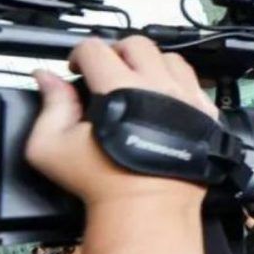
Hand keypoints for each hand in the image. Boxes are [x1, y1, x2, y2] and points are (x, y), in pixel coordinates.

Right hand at [28, 37, 216, 208]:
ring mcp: (187, 98)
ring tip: (138, 82)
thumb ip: (50, 106)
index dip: (80, 55)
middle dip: (116, 51)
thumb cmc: (102, 182)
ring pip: (171, 59)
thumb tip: (47, 78)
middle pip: (137, 44)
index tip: (77, 69)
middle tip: (106, 71)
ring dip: (151, 63)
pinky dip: (178, 84)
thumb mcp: (52, 147)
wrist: (148, 209)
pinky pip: (195, 83)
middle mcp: (158, 86)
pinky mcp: (206, 114)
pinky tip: (166, 99)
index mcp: (120, 87)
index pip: (96, 48)